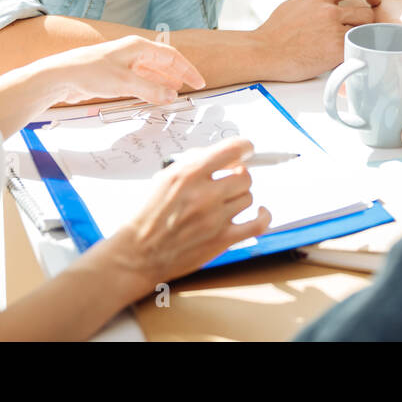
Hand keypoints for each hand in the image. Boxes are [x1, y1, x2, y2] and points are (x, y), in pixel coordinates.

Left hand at [44, 35, 205, 106]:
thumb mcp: (125, 83)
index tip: (198, 82)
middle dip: (178, 75)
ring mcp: (123, 63)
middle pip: (162, 63)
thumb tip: (171, 95)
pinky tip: (154, 96)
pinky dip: (150, 88)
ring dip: (164, 83)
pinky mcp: (114, 75)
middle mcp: (132, 52)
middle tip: (191, 88)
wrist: (60, 76)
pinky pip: (139, 80)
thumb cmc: (90, 72)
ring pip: (151, 73)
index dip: (187, 69)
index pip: (171, 56)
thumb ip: (151, 90)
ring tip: (176, 93)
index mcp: (138, 46)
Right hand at [101, 137, 271, 290]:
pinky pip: (257, 224)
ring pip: (249, 197)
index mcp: (188, 174)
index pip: (232, 149)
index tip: (245, 150)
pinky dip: (263, 216)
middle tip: (229, 180)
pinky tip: (260, 212)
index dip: (244, 148)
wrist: (138, 253)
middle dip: (239, 175)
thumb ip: (192, 163)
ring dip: (240, 197)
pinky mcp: (222, 240)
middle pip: (244, 176)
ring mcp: (216, 218)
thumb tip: (219, 156)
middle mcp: (205, 194)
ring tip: (227, 201)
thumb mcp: (163, 178)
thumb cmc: (148, 215)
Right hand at [256, 0, 380, 79]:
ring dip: (363, 37)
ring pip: (364, 31)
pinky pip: (357, 48)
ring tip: (356, 43)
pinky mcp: (335, 50)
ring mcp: (333, 30)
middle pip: (365, 11)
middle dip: (367, 21)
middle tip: (364, 29)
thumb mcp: (295, 4)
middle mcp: (329, 11)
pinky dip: (357, 52)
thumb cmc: (276, 30)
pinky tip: (351, 56)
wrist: (264, 52)